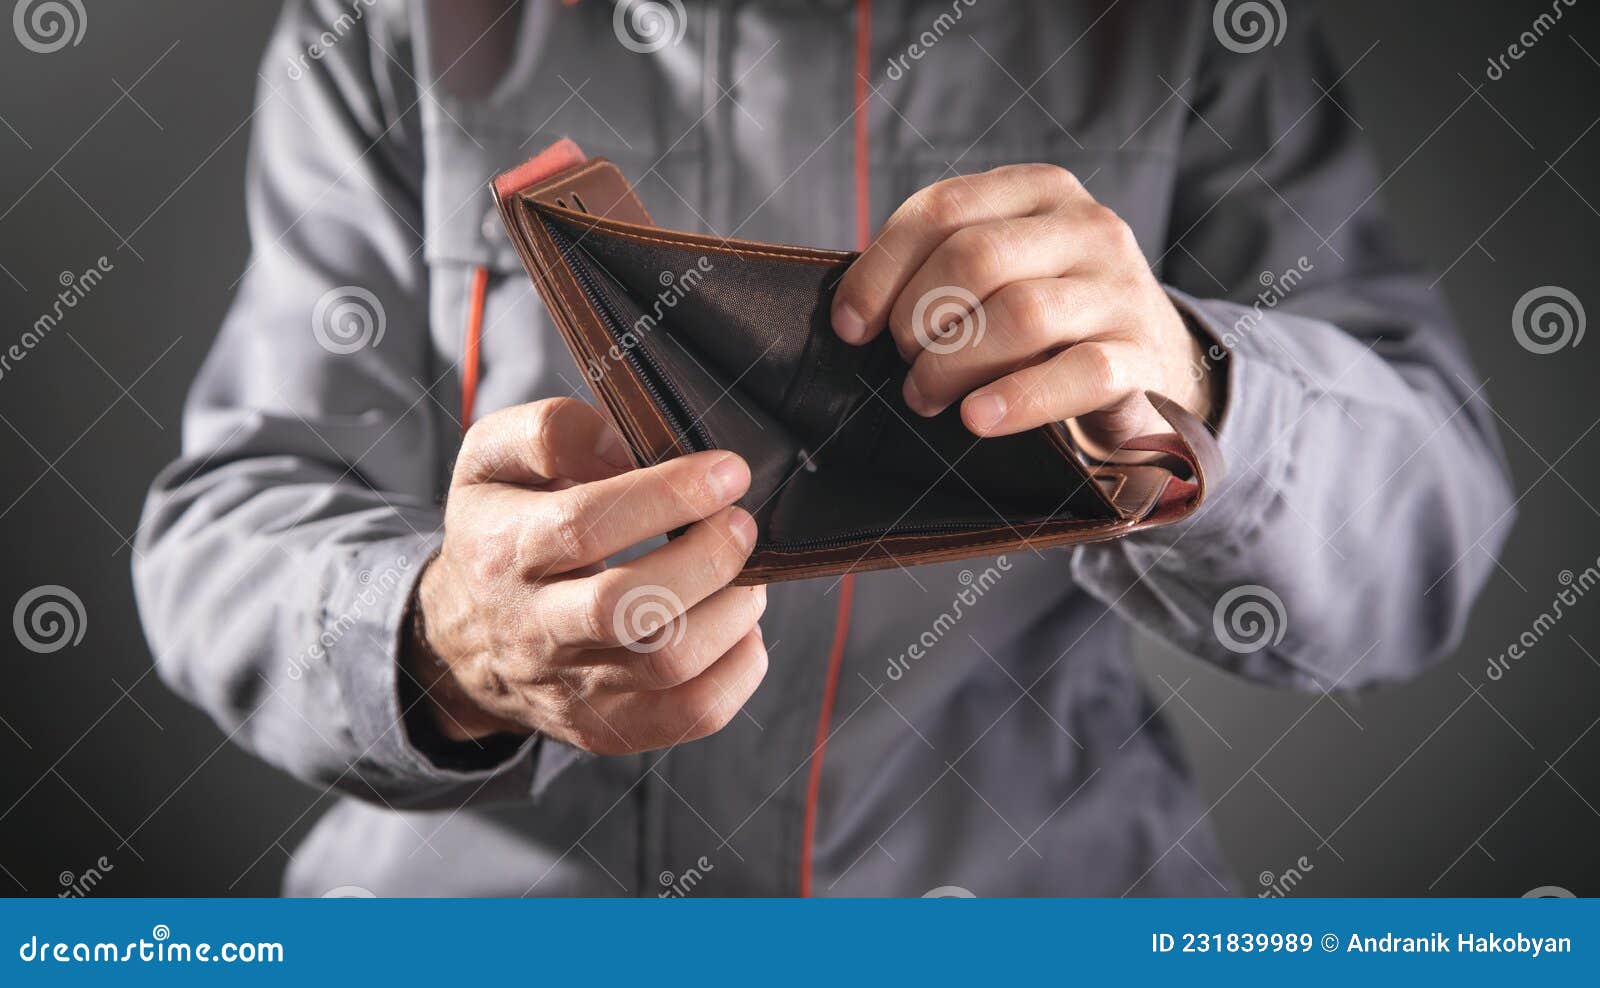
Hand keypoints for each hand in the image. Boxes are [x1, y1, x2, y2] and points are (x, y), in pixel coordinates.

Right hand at [404, 398, 767, 755]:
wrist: (462, 642)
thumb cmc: (499, 533)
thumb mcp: (492, 461)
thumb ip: (550, 431)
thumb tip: (623, 444)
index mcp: (504, 550)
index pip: (586, 525)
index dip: (669, 495)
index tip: (727, 472)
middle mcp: (533, 628)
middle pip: (631, 607)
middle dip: (708, 559)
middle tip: (741, 525)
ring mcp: (573, 687)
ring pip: (671, 662)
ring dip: (733, 610)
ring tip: (744, 574)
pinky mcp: (608, 728)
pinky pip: (694, 713)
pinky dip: (740, 666)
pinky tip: (737, 627)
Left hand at [830, 164, 1216, 452]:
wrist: (1156, 373)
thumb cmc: (1052, 325)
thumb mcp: (1005, 273)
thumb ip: (943, 268)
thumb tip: (852, 311)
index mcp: (1042, 191)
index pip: (942, 208)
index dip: (881, 270)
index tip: (849, 326)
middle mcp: (1088, 227)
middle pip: (974, 259)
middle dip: (916, 320)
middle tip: (903, 364)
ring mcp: (1121, 290)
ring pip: (1019, 314)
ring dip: (952, 364)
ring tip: (926, 397)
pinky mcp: (1142, 356)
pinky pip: (1077, 373)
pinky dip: (1017, 399)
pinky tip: (977, 418)